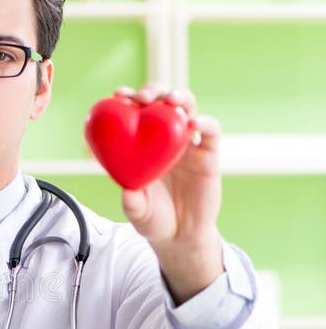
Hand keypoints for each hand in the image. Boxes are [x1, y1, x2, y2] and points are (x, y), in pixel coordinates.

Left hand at [115, 83, 223, 303]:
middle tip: (144, 97)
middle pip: (162, 103)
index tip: (118, 94)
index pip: (135, 114)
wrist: (182, 236)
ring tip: (171, 100)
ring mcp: (188, 144)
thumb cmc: (154, 220)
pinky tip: (194, 123)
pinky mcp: (208, 154)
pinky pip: (210, 132)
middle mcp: (165, 139)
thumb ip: (133, 203)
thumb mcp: (138, 213)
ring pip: (187, 109)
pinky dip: (204, 123)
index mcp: (143, 145)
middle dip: (153, 92)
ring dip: (180, 98)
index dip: (128, 100)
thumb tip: (127, 192)